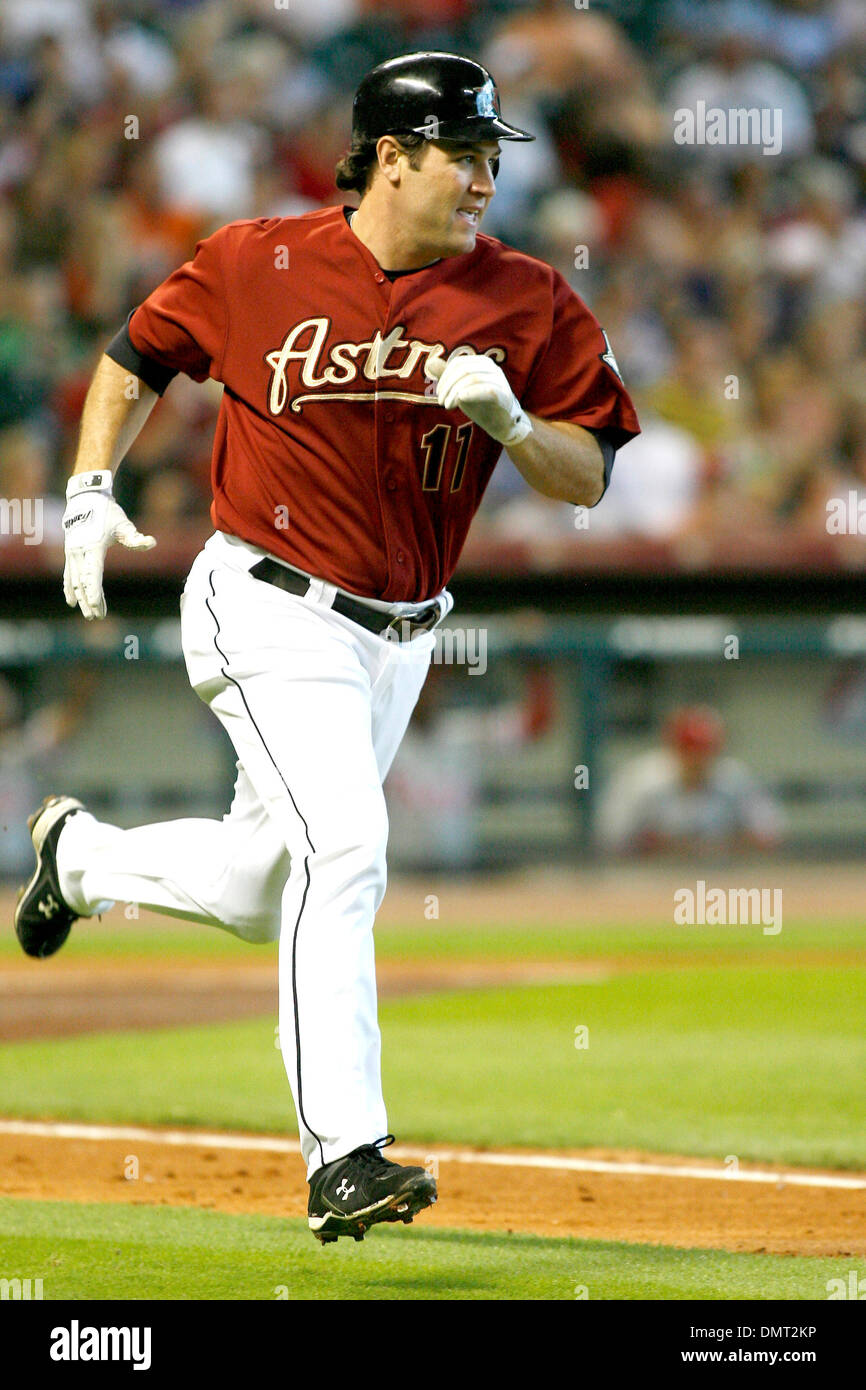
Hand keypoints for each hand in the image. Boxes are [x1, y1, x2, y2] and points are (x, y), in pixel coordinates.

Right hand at [62, 471, 155, 620]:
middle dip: (89, 601)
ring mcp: (72, 553)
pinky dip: (70, 589)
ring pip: (75, 581)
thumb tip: (151, 543)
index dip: (94, 591)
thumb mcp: (123, 524)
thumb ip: (135, 537)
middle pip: (82, 582)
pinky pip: (69, 575)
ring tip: (89, 614)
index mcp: (92, 547)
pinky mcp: (70, 553)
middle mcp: (78, 552)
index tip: (95, 606)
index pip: (92, 574)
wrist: (85, 498)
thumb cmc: (107, 512)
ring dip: (82, 598)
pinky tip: (72, 602)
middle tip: (96, 617)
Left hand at [425, 353, 531, 447]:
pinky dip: (471, 393)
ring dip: (455, 393)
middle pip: (464, 370)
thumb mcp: (461, 390)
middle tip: (441, 402)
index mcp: (482, 363)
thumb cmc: (481, 405)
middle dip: (448, 385)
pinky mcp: (504, 395)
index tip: (439, 394)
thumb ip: (448, 376)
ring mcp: (500, 381)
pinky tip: (461, 400)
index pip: (458, 363)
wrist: (501, 424)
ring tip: (448, 406)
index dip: (445, 377)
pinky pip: (487, 389)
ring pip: (472, 379)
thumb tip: (430, 362)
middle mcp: (492, 368)